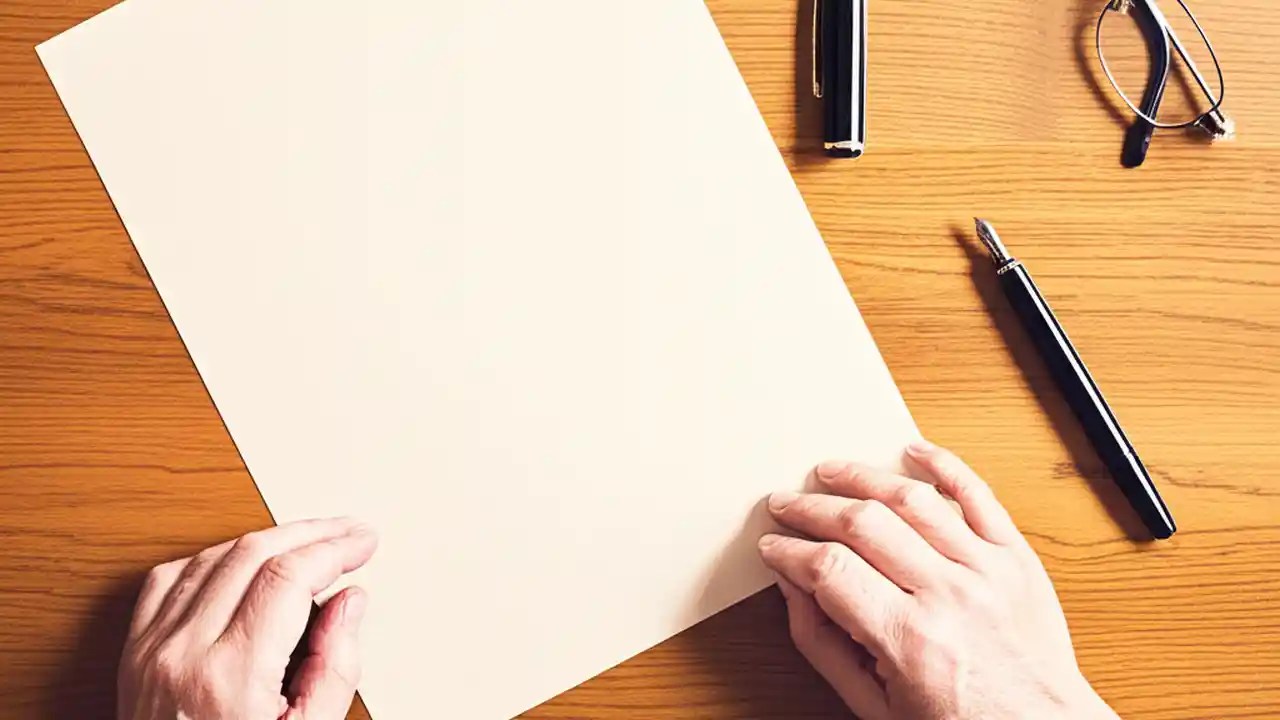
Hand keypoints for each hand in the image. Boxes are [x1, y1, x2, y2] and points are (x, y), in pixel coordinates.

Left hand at [119, 517, 377, 719]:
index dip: (334, 548)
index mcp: (228, 677)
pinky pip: (169, 579)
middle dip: (309, 533)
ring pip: (211, 556)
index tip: (361, 543)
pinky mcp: (134, 654)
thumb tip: (348, 602)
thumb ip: (334, 667)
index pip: (288, 576)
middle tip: (347, 534)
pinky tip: (242, 563)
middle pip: (252, 553)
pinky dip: (213, 559)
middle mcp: (181, 655)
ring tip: (306, 544)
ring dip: (266, 540)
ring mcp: (151, 651)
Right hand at [759, 440, 1118, 719]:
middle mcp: (949, 597)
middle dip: (810, 509)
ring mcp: (987, 571)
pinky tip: (911, 452)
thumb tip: (793, 585)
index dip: (788, 552)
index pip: (828, 569)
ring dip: (861, 477)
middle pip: (861, 524)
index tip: (772, 547)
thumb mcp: (873, 705)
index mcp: (909, 641)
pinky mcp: (1017, 558)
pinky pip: (979, 494)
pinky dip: (943, 465)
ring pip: (912, 499)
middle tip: (787, 507)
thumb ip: (823, 642)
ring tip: (831, 473)